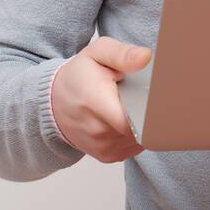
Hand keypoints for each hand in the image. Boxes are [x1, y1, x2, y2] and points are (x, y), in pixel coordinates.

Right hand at [51, 36, 151, 162]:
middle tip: (137, 95)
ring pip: (140, 138)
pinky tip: (125, 118)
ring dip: (141, 123)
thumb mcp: (97, 53)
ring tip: (127, 106)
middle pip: (141, 127)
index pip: (134, 118)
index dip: (151, 109)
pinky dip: (135, 133)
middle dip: (147, 112)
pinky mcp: (108, 156)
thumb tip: (145, 56)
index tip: (155, 96)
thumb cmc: (78, 76)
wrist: (54, 102)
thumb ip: (122, 54)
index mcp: (96, 102)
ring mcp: (104, 147)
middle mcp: (98, 130)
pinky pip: (134, 146)